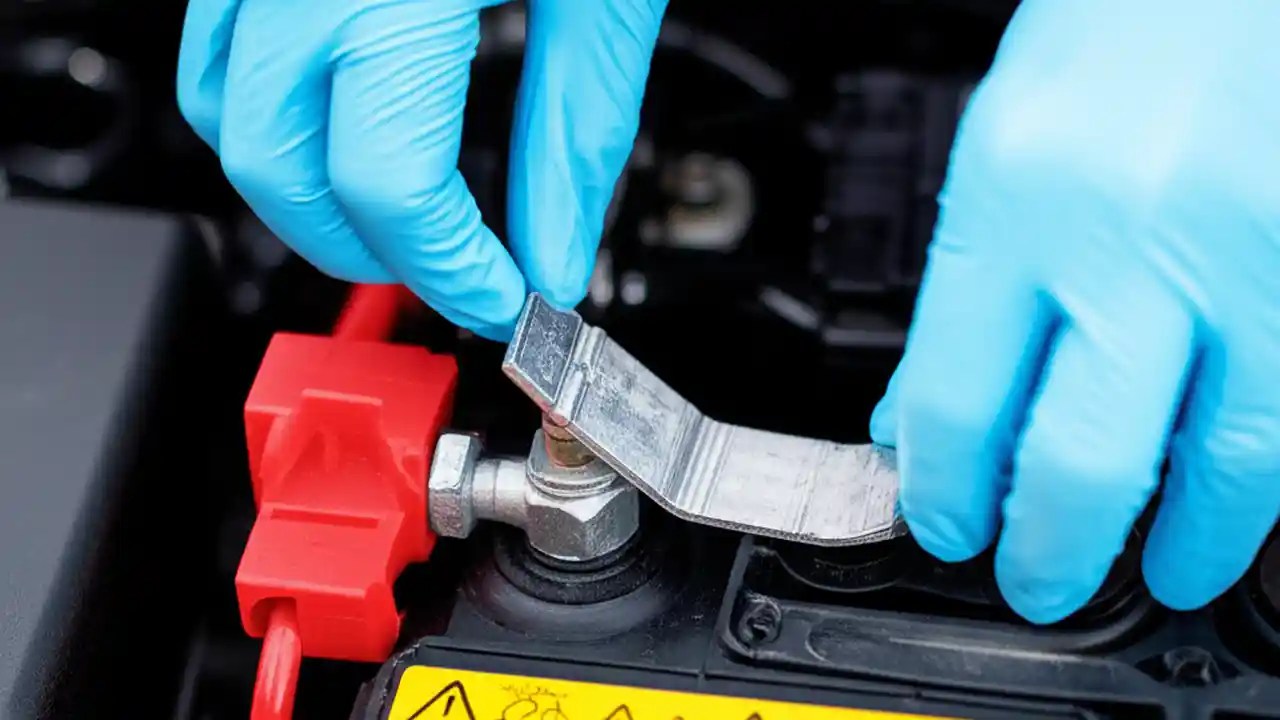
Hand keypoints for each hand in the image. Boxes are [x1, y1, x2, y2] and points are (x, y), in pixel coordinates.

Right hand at [178, 0, 665, 339]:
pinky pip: (219, 47)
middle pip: (277, 164)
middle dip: (361, 251)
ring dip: (298, 190)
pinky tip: (340, 125)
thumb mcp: (606, 0)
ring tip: (394, 211)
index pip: (390, 180)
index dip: (449, 268)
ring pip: (222, 109)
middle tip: (446, 273)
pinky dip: (267, 111)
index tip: (501, 300)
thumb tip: (556, 253)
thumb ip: (576, 131)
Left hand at [871, 0, 1279, 622]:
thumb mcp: (1006, 142)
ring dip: (1183, 542)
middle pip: (1080, 460)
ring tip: (1160, 570)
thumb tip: (922, 416)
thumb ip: (967, 291)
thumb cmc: (1130, 25)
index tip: (947, 522)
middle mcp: (1134, 230)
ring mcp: (1253, 251)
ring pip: (1221, 463)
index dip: (945, 492)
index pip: (955, 402)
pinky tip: (1235, 501)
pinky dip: (1261, 481)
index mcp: (1018, 194)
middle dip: (1050, 550)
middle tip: (1036, 578)